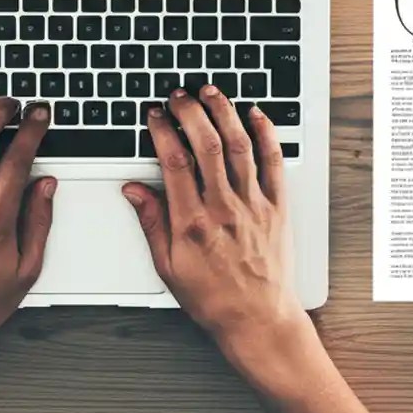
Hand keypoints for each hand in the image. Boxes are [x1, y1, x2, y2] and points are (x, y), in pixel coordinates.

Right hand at [122, 85, 305, 342]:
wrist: (257, 319)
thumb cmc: (212, 298)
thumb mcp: (168, 266)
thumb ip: (151, 223)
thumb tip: (134, 190)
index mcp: (192, 222)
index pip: (174, 161)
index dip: (162, 130)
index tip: (155, 115)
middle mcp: (224, 208)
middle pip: (207, 144)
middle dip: (191, 111)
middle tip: (179, 95)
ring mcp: (253, 205)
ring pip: (239, 146)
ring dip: (224, 113)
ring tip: (211, 93)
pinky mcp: (277, 207)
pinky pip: (273, 162)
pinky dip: (266, 134)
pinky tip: (256, 115)